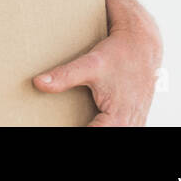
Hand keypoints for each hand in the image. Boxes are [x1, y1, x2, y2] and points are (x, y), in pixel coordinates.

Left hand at [33, 16, 163, 125]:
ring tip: (72, 118)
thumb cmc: (119, 55)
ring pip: (112, 132)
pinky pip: (120, 129)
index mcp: (118, 119)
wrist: (142, 46)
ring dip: (93, 125)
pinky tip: (91, 119)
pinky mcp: (134, 118)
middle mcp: (130, 125)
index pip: (92, 134)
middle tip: (59, 120)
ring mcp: (135, 123)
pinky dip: (103, 125)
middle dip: (82, 126)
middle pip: (103, 134)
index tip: (51, 126)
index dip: (73, 131)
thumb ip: (65, 76)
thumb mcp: (89, 64)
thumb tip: (38, 83)